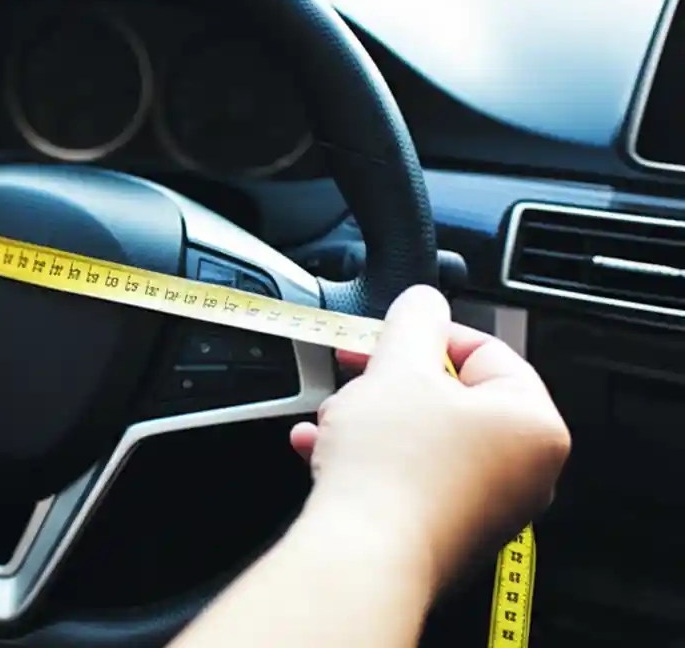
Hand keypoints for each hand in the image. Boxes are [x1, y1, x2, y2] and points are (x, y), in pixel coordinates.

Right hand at [290, 286, 569, 589]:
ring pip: (424, 441)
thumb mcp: (397, 367)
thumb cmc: (392, 467)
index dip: (426, 333)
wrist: (363, 557)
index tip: (385, 333)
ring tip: (330, 418)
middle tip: (353, 373)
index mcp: (534, 425)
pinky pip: (409, 481)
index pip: (486, 352)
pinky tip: (322, 451)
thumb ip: (413, 320)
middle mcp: (524, 473)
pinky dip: (370, 461)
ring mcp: (486, 510)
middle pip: (451, 399)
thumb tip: (424, 299)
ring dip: (370, 421)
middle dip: (389, 383)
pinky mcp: (445, 536)